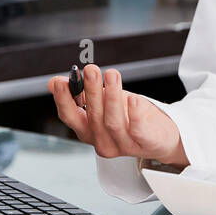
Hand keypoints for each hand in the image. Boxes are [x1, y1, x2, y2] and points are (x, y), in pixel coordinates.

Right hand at [48, 63, 186, 164]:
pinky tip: (133, 98)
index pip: (70, 117)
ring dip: (111, 96)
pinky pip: (137, 129)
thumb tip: (54, 82)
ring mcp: (123, 145)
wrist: (161, 138)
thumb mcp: (102, 104)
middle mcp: (102, 141)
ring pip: (112, 122)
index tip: (60, 82)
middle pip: (93, 116)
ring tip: (112, 75)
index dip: (63, 100)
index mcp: (88, 130)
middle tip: (90, 70)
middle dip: (90, 90)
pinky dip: (134, 113)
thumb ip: (80, 94)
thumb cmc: (129, 118)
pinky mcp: (144, 143)